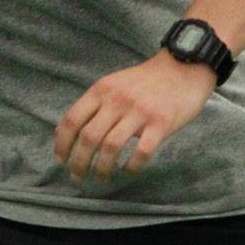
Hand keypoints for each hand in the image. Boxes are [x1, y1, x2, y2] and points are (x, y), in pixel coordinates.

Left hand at [54, 51, 216, 183]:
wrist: (184, 66)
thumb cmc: (145, 80)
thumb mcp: (112, 84)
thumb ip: (91, 105)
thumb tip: (62, 131)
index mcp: (101, 90)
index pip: (73, 120)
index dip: (62, 143)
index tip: (60, 160)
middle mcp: (117, 100)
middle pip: (89, 137)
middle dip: (79, 162)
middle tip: (77, 177)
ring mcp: (140, 112)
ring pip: (111, 147)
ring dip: (102, 168)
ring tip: (100, 178)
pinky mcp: (162, 123)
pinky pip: (142, 152)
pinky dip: (132, 166)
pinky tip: (128, 170)